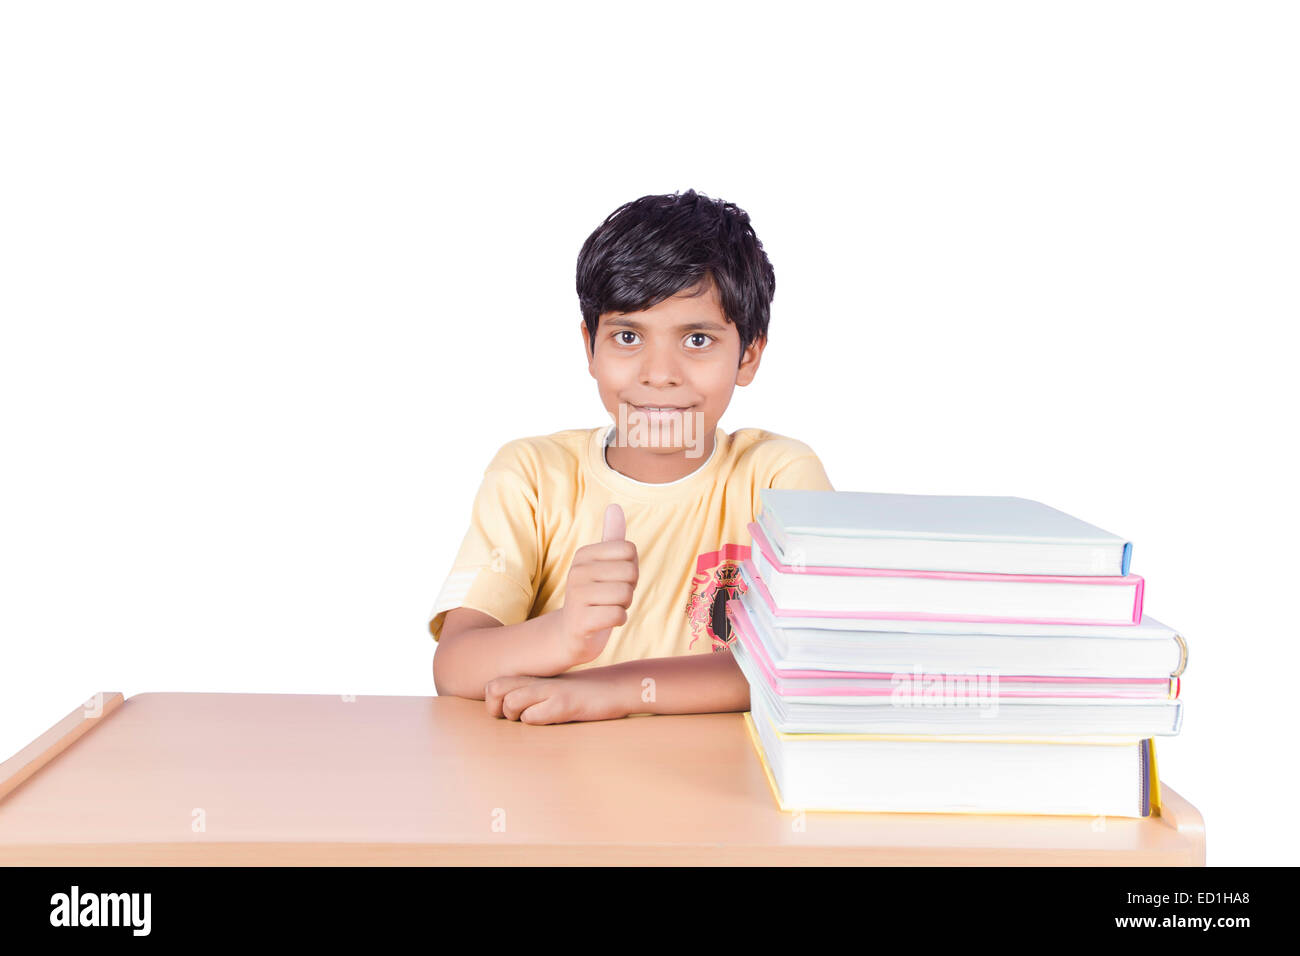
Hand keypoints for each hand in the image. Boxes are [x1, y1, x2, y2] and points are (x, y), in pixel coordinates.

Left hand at [484, 671, 628, 724]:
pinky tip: (554, 717)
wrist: (617, 687)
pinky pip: (535, 716)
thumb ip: (532, 695)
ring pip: (511, 703)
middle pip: (494, 689)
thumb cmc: (584, 693)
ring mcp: (551, 690)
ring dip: (518, 716)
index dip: (492, 702)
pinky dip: (538, 721)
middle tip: (515, 717)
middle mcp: (538, 680)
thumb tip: (510, 711)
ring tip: (537, 716)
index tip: (506, 712)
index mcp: (533, 676)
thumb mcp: (554, 689)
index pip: (493, 684)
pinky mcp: (565, 703)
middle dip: (496, 709)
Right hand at [551, 503, 637, 668]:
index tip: (615, 579)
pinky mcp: (581, 621)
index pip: (630, 550)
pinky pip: (619, 615)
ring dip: (623, 605)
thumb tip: (615, 506)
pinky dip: (618, 620)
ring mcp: (577, 596)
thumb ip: (612, 537)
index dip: (631, 568)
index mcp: (584, 554)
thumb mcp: (603, 564)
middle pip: (630, 573)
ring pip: (626, 594)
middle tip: (611, 597)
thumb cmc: (595, 595)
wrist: (572, 633)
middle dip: (628, 589)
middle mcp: (577, 571)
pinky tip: (603, 621)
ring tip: (606, 607)